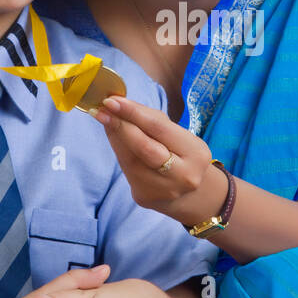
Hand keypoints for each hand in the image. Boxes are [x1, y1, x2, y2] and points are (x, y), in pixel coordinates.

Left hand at [91, 95, 227, 228]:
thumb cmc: (180, 153)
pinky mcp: (145, 197)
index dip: (133, 113)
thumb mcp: (175, 133)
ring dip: (115, 137)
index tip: (112, 100)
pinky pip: (126, 170)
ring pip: (130, 160)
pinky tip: (114, 139)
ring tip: (104, 118)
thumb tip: (116, 103)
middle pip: (144, 147)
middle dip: (120, 126)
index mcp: (195, 153)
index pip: (159, 128)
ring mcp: (163, 190)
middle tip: (101, 110)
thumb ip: (148, 118)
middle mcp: (182, 175)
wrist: (189, 191)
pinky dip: (118, 151)